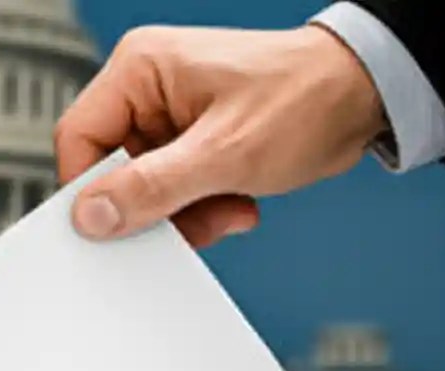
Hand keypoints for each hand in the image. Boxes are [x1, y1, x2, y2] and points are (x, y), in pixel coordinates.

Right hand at [55, 24, 388, 246]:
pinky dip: (200, 209)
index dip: (90, 189)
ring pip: (144, 189)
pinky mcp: (192, 142)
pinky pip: (172, 191)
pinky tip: (235, 203)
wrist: (365, 98)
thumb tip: (92, 216)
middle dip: (152, 207)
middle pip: (112, 170)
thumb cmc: (306, 98)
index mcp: (140, 70)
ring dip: (182, 213)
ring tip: (226, 209)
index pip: (79, 137)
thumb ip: (152, 188)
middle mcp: (148, 89)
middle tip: (186, 223)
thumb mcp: (223, 154)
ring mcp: (170, 117)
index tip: (113, 227)